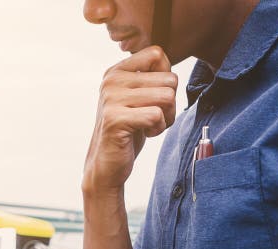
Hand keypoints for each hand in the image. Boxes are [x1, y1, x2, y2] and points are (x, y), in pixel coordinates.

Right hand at [83, 46, 177, 197]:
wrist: (107, 165)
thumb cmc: (128, 131)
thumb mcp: (139, 99)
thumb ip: (151, 78)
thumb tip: (167, 60)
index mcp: (116, 71)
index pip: (157, 54)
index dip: (167, 78)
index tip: (154, 98)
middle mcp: (111, 81)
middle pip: (169, 79)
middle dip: (170, 103)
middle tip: (153, 117)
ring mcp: (111, 99)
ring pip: (166, 96)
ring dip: (166, 117)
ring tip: (149, 125)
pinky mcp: (115, 118)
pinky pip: (156, 115)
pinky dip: (158, 129)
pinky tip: (144, 134)